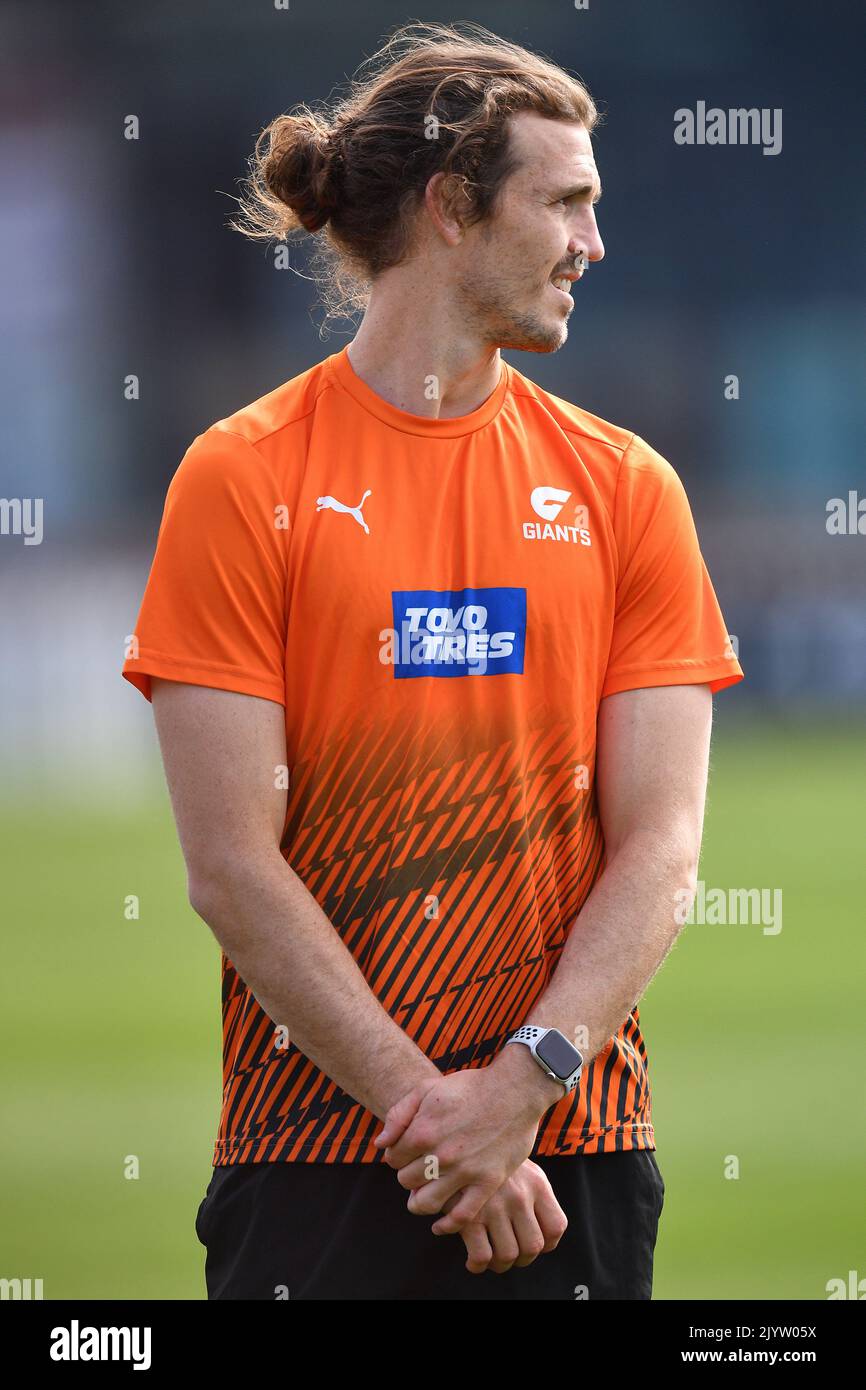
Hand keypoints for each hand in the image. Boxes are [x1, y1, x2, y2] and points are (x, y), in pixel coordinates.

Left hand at [374, 1060, 558, 1232]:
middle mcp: (441, 1154)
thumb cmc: (470, 1087)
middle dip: (409, 1175)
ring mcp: (465, 1171)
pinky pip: (462, 1216)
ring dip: (420, 1201)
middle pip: (406, 1181)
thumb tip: (380, 1145)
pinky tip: (439, 1225)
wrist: (515, 1090)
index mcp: (423, 1131)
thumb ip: (399, 1114)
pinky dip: (446, 1226)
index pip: (393, 1159)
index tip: (409, 1154)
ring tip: (424, 1195)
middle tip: (421, 1169)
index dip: (398, 1156)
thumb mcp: (428, 1088)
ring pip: (426, 1203)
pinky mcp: (487, 1182)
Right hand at [444, 1161, 567, 1274]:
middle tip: (509, 1255)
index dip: (546, 1244)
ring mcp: (495, 1207)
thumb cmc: (487, 1159)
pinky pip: (481, 1256)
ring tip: (490, 1259)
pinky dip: (477, 1265)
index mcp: (536, 1183)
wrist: (452, 1143)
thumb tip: (540, 1231)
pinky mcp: (469, 1216)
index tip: (531, 1244)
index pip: (555, 1227)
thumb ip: (532, 1193)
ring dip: (499, 1265)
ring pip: (507, 1255)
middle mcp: (519, 1196)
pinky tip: (472, 1261)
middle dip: (521, 1259)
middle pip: (532, 1247)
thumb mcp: (519, 1166)